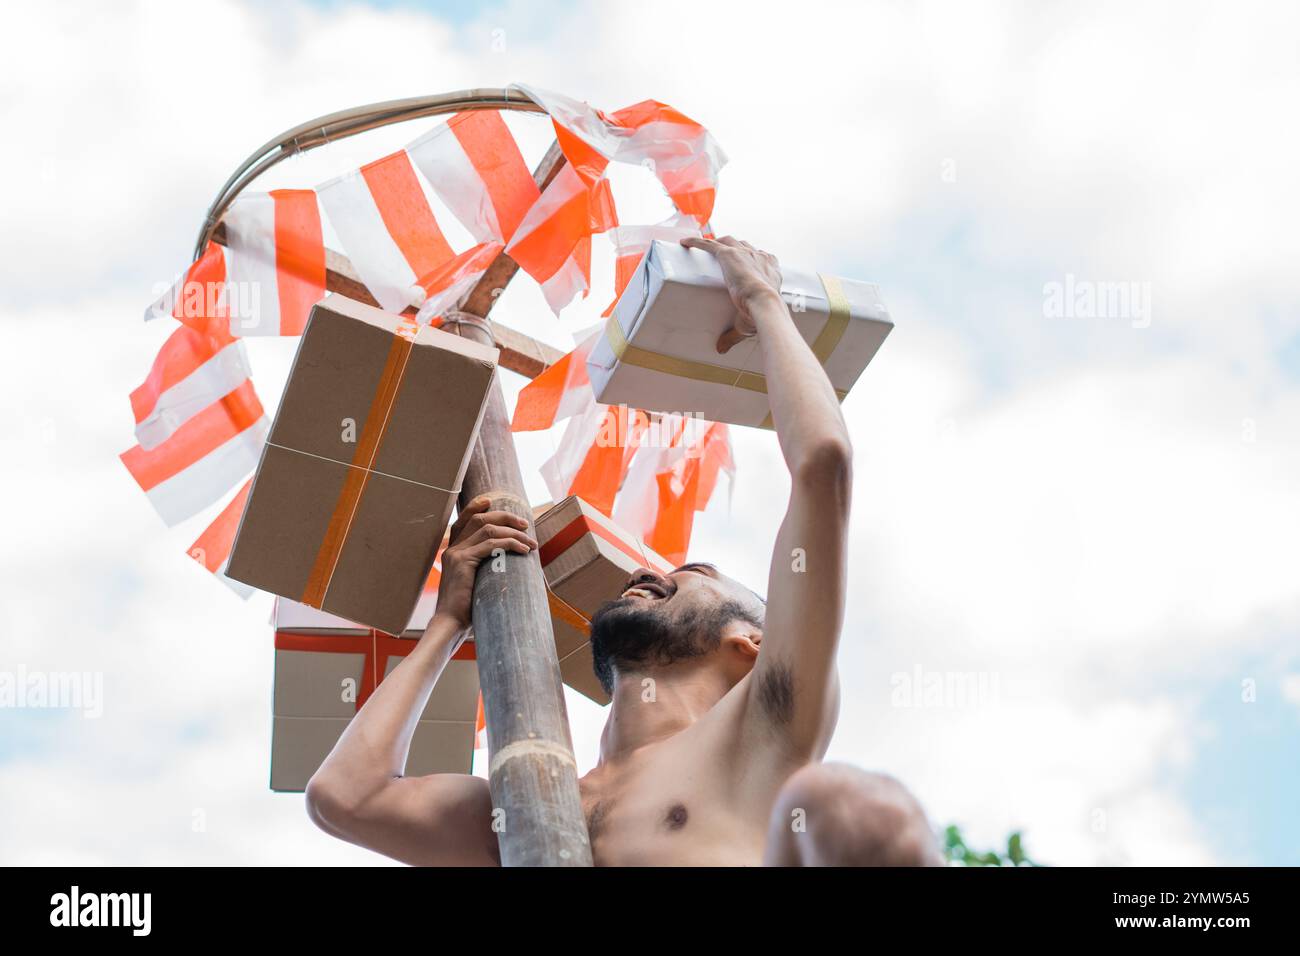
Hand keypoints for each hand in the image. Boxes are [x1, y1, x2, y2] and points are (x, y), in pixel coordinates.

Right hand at [432, 496, 536, 629]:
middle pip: (479, 519)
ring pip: (488, 529)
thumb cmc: (465, 608)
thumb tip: (505, 561)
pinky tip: (523, 549)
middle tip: (525, 523)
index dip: (476, 507)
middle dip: (504, 517)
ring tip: (530, 542)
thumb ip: (482, 567)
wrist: (450, 623)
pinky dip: (511, 543)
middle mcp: (452, 549)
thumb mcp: (473, 582)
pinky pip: (492, 544)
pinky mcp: (463, 562)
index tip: (492, 501)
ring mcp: (456, 554)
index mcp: (452, 551)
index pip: (463, 521)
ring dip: (514, 532)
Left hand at [681, 236, 782, 353]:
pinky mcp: (728, 253)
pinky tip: (684, 242)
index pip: (761, 257)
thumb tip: (721, 349)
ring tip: (705, 245)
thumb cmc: (762, 316)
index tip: (745, 261)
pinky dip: (696, 242)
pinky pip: (709, 244)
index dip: (751, 258)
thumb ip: (733, 335)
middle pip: (744, 245)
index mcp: (771, 270)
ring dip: (717, 242)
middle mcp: (759, 257)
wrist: (765, 304)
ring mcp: (744, 253)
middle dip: (734, 246)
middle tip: (722, 253)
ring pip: (728, 241)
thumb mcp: (748, 325)